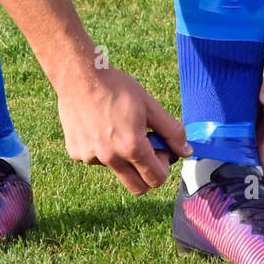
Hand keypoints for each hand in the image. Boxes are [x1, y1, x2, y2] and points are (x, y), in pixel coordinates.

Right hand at [57, 64, 190, 194]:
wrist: (79, 75)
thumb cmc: (116, 87)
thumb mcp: (150, 105)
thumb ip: (172, 131)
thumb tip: (187, 151)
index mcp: (131, 147)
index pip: (156, 179)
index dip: (163, 166)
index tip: (160, 149)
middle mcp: (110, 158)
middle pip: (137, 187)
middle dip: (147, 174)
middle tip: (144, 148)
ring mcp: (90, 157)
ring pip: (115, 170)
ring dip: (122, 157)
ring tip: (117, 128)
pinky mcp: (76, 152)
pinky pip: (95, 159)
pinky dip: (101, 149)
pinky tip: (98, 126)